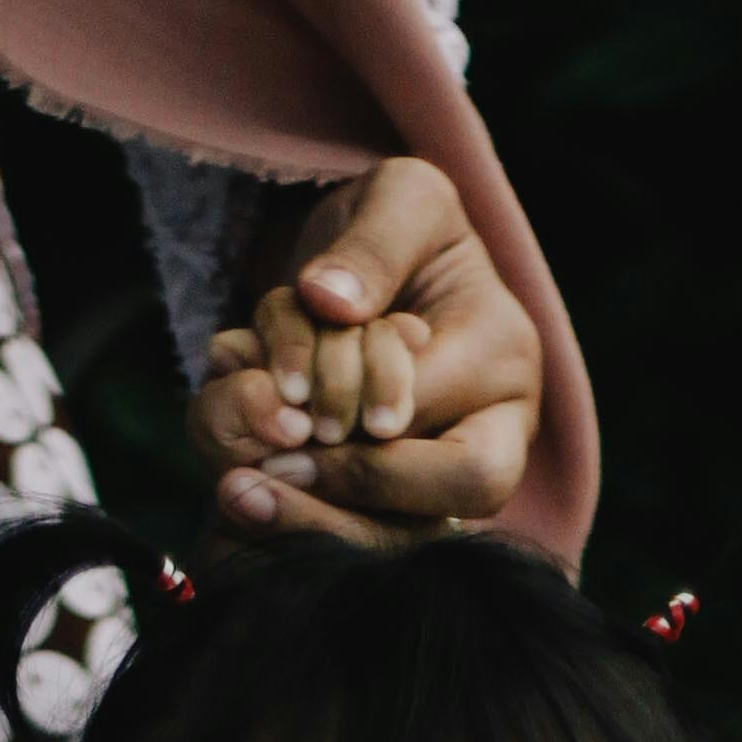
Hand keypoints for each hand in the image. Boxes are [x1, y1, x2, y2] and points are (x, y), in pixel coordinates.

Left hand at [187, 158, 539, 545]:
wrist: (371, 266)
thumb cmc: (397, 229)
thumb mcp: (400, 198)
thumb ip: (375, 242)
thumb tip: (333, 302)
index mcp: (506, 369)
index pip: (463, 461)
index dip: (377, 454)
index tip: (303, 419)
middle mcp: (487, 441)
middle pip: (433, 517)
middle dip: (343, 491)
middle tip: (264, 468)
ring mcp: (437, 485)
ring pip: (386, 543)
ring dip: (306, 523)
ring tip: (236, 492)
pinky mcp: (384, 506)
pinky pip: (341, 536)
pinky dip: (284, 516)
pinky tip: (235, 489)